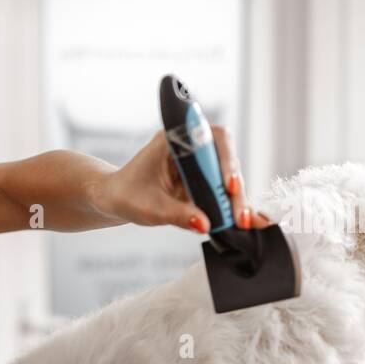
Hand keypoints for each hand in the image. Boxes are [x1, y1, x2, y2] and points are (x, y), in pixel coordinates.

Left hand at [94, 127, 274, 233]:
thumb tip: (204, 225)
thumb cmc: (127, 195)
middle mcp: (193, 146)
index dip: (226, 160)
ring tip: (245, 223)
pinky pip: (223, 191)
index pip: (212, 138)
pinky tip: (249, 221)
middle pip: (226, 160)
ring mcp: (200, 164)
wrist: (115, 198)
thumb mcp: (149, 208)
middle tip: (241, 216)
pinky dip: (233, 206)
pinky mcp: (203, 181)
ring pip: (229, 177)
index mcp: (176, 139)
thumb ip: (177, 215)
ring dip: (238, 200)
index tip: (229, 185)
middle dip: (236, 190)